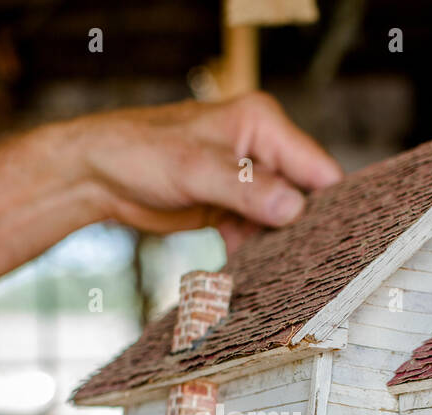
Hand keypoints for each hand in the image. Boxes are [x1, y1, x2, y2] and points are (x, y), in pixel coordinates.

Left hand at [57, 92, 342, 249]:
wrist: (98, 174)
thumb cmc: (140, 153)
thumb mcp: (195, 169)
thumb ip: (247, 189)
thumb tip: (293, 209)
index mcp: (262, 124)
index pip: (315, 167)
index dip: (327, 204)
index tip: (333, 240)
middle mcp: (261, 149)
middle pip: (302, 196)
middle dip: (300, 229)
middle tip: (303, 266)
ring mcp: (247, 179)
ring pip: (279, 220)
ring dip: (274, 246)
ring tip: (274, 274)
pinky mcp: (230, 205)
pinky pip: (255, 232)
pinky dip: (252, 252)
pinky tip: (246, 271)